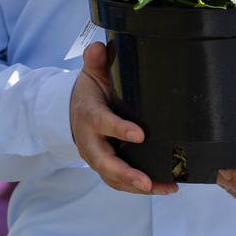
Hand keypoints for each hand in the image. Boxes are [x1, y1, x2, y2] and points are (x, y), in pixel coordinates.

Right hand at [70, 42, 177, 195]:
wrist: (71, 112)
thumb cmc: (88, 93)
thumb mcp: (91, 74)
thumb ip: (95, 61)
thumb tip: (98, 47)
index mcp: (89, 115)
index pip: (102, 123)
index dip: (118, 130)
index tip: (140, 135)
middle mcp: (90, 141)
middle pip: (104, 161)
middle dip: (125, 173)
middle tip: (145, 181)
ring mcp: (96, 157)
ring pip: (113, 177)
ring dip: (137, 186)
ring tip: (164, 187)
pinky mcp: (105, 167)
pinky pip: (119, 182)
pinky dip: (139, 188)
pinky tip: (163, 187)